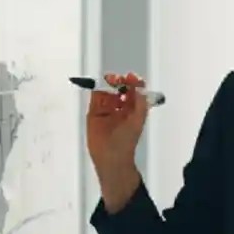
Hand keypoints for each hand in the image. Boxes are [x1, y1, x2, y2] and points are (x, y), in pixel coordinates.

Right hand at [86, 72, 149, 210]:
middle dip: (120, 81)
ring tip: (111, 80)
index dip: (133, 83)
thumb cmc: (127, 140)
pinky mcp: (94, 113)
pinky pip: (95, 98)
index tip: (131, 77)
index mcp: (133, 109)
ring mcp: (106, 110)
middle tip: (118, 78)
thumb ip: (140, 102)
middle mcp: (120, 108)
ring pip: (107, 91)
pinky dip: (97, 89)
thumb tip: (139, 86)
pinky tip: (101, 85)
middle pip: (120, 89)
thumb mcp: (138, 119)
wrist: (110, 156)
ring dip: (109, 84)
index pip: (133, 91)